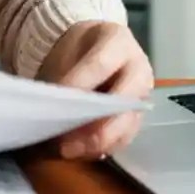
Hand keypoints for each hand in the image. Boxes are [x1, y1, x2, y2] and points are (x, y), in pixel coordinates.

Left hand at [37, 21, 153, 159]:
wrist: (95, 46)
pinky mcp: (138, 116)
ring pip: (128, 124)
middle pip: (124, 101)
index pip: (100, 65)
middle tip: (66, 143)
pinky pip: (126, 137)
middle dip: (95, 126)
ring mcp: (142, 94)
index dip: (78, 86)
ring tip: (70, 151)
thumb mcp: (69, 52)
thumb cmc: (78, 49)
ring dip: (99, 142)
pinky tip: (82, 151)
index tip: (55, 104)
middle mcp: (138, 67)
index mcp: (118, 42)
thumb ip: (64, 76)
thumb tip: (52, 107)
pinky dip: (104, 147)